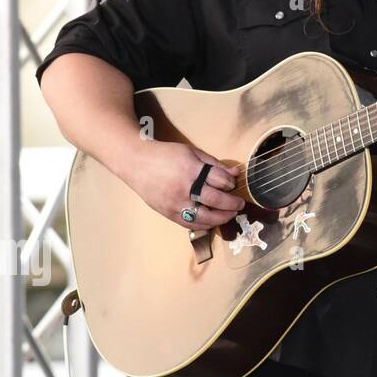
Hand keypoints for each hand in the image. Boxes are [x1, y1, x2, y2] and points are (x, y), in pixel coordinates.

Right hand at [123, 140, 245, 230]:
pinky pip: (189, 223)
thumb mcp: (191, 152)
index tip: (233, 184)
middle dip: (232, 204)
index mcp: (191, 170)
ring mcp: (175, 203)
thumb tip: (234, 173)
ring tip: (230, 214)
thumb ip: (214, 163)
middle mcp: (183, 188)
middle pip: (215, 200)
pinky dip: (204, 224)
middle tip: (240, 204)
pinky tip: (213, 221)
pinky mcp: (167, 213)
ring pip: (204, 217)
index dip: (230, 183)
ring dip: (221, 218)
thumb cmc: (165, 155)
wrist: (135, 163)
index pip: (219, 180)